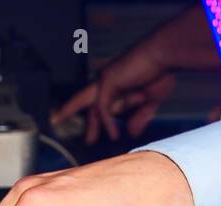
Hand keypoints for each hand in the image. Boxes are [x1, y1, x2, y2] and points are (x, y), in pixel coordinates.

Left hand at [52, 35, 176, 144]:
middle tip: (57, 123)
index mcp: (117, 84)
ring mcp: (105, 80)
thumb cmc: (159, 72)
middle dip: (70, 111)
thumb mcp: (150, 101)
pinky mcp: (108, 81)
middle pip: (84, 100)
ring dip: (77, 117)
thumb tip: (131, 133)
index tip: (96, 135)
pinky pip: (103, 108)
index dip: (96, 121)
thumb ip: (140, 117)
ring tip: (68, 130)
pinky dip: (107, 123)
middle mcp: (108, 81)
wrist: (164, 55)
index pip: (101, 105)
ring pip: (85, 102)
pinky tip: (114, 136)